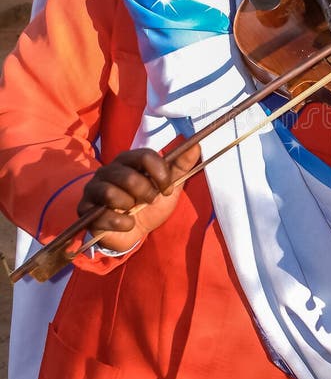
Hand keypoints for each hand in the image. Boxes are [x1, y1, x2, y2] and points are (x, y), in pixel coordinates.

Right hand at [78, 145, 200, 253]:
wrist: (134, 232)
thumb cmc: (149, 205)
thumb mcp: (169, 187)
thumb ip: (181, 166)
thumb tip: (197, 145)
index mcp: (128, 160)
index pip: (145, 156)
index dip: (161, 174)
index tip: (167, 188)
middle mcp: (108, 170)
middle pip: (128, 176)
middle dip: (146, 193)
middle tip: (149, 201)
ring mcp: (94, 189)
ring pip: (111, 193)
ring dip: (130, 206)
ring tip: (134, 210)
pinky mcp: (85, 210)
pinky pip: (104, 215)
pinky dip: (122, 222)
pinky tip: (127, 223)